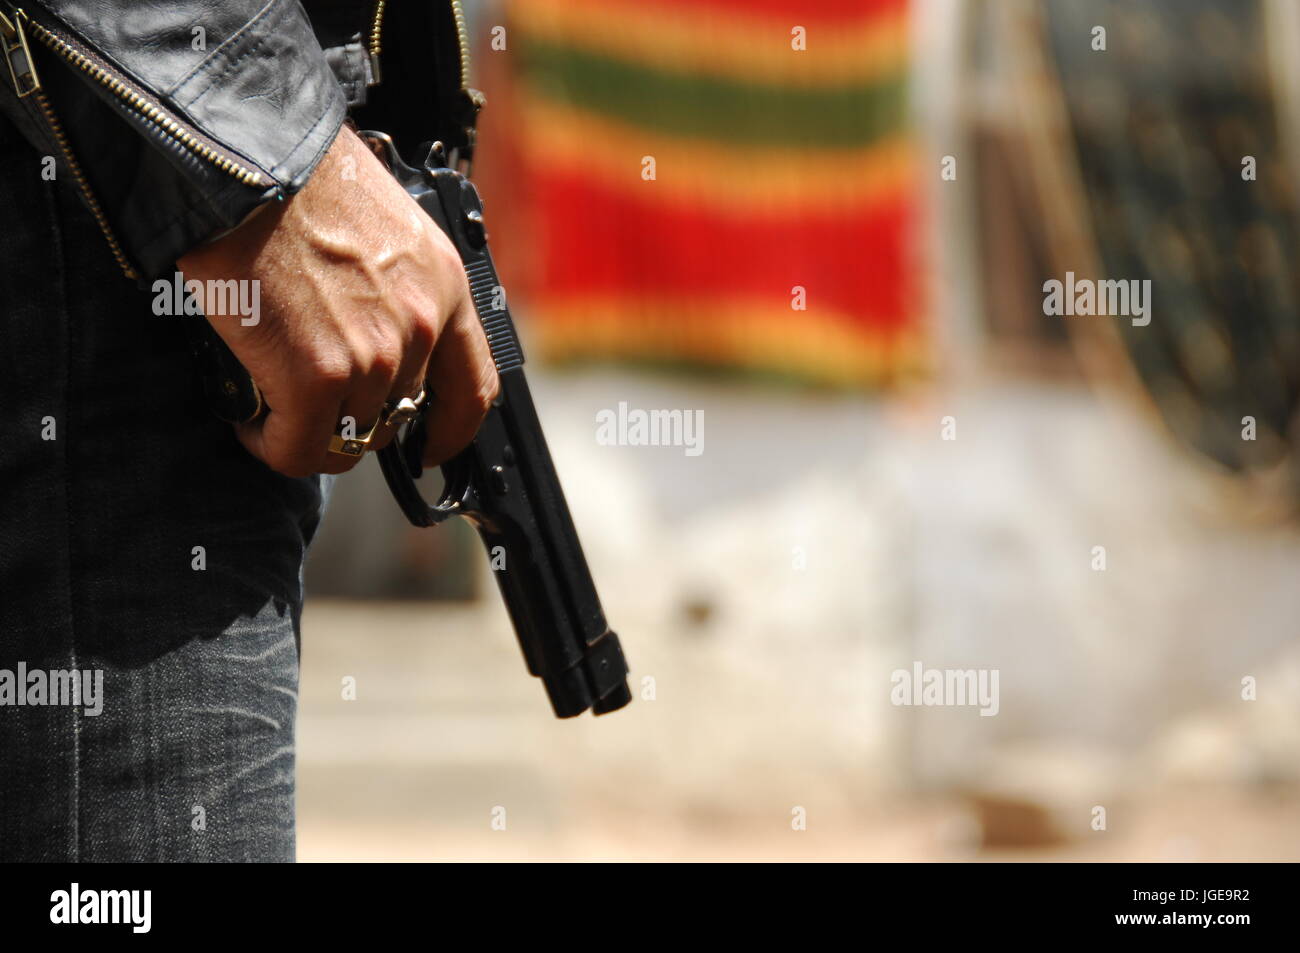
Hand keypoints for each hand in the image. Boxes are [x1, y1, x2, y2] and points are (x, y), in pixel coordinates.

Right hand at [178, 126, 498, 477]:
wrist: (247, 160)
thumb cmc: (301, 181)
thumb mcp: (387, 232)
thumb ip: (399, 292)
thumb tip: (374, 339)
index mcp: (445, 289)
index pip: (473, 388)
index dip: (451, 431)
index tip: (432, 448)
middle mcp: (420, 328)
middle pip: (395, 418)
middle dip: (351, 416)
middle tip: (309, 399)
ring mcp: (375, 359)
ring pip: (346, 439)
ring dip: (307, 430)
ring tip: (272, 400)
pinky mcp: (317, 378)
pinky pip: (298, 448)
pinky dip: (270, 443)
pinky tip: (252, 420)